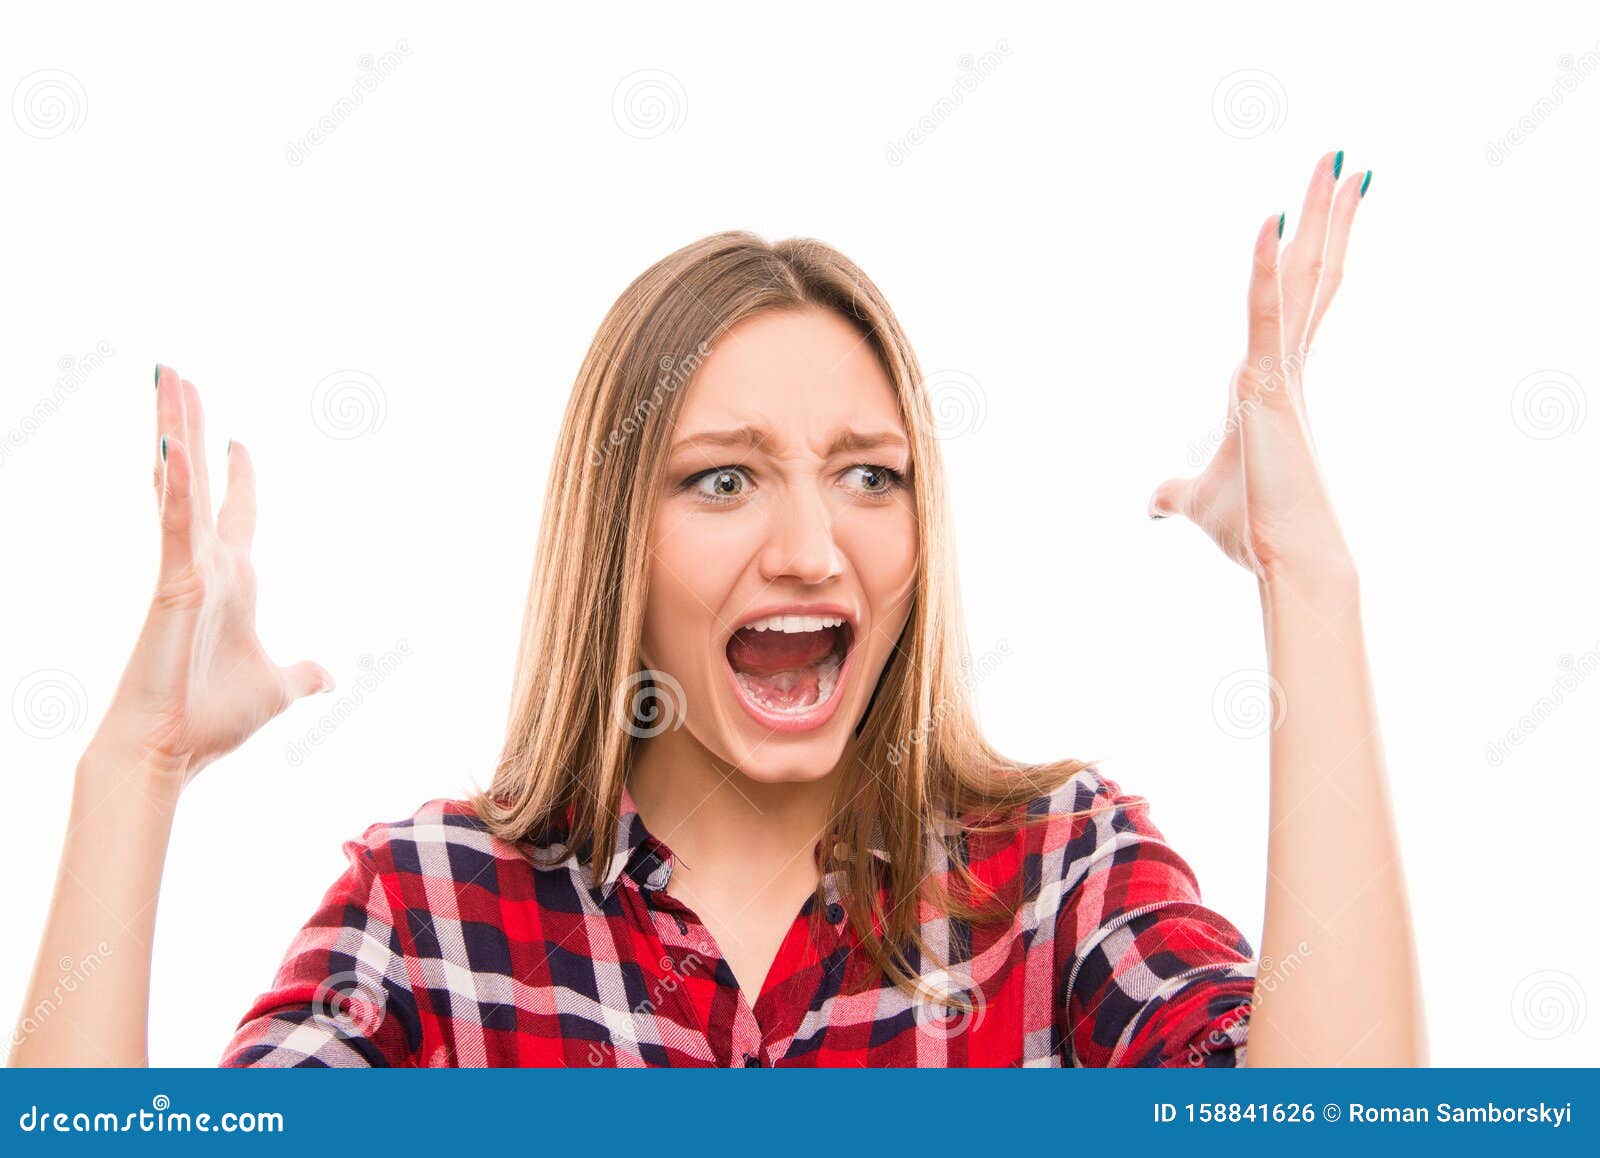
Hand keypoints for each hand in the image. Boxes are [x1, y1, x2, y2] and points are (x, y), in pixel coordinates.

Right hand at [87, 365, 331, 789]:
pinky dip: (176, 487)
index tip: (238, 441)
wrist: (171, 751)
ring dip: (174, 430)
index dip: (239, 477)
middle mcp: (206, 565)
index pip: (236, 514)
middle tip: (177, 375)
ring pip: (180, 486)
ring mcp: (186, 570)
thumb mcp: (277, 688)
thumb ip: (302, 676)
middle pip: (199, 480)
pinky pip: (174, 526)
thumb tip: (328, 677)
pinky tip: (173, 446)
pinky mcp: (172, 585)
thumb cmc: (212, 719)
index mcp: (232, 581)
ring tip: (168, 379)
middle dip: (190, 425)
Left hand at [1147, 151, 1368, 582]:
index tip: (1324, 205)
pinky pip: (1265, 315)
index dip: (1313, 251)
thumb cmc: (1252, 531)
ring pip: (1306, 278)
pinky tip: (1269, 221)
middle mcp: (1288, 366)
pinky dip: (1265, 269)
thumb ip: (1173, 494)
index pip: (1301, 301)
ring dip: (1318, 216)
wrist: (1286, 561)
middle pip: (1315, 273)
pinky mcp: (1268, 386)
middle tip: (1342, 158)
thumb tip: (1151, 504)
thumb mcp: (1198, 502)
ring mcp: (1283, 371)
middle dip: (1329, 213)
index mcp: (1275, 381)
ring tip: (1335, 161)